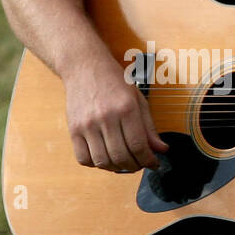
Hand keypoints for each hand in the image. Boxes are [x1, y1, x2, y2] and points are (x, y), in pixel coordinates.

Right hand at [65, 57, 167, 172]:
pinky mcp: (73, 129)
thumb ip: (150, 127)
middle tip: (140, 164)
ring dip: (116, 168)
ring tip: (124, 162)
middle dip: (135, 166)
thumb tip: (161, 150)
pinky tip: (105, 157)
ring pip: (102, 161)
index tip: (154, 163)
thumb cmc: (115, 82)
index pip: (138, 146)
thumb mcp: (139, 100)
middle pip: (121, 156)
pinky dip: (96, 164)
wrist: (84, 67)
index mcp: (126, 109)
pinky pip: (83, 158)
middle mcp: (105, 117)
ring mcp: (86, 124)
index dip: (148, 160)